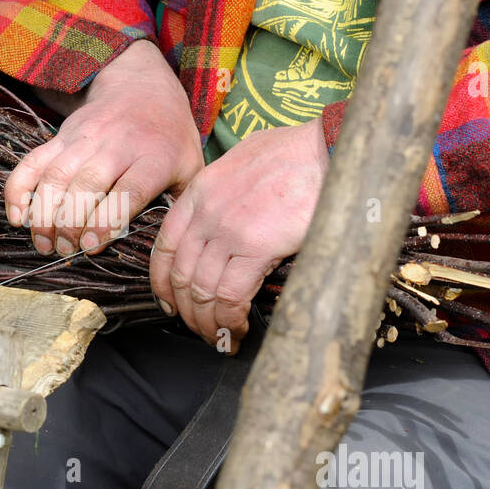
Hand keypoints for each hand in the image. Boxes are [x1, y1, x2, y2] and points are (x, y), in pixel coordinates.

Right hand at [5, 40, 202, 254]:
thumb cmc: (169, 137)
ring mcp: (84, 138)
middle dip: (70, 221)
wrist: (141, 84)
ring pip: (56, 174)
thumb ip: (182, 203)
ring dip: (44, 212)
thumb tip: (170, 248)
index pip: (129, 190)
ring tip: (44, 244)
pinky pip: (32, 162)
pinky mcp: (60, 136)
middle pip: (87, 183)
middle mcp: (117, 144)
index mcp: (155, 156)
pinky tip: (18, 218)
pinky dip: (19, 189)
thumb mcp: (192, 165)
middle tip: (65, 250)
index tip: (91, 247)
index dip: (107, 220)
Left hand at [149, 120, 329, 349]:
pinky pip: (231, 296)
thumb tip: (227, 212)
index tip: (169, 303)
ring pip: (202, 292)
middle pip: (181, 276)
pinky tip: (240, 329)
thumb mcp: (244, 159)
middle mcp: (206, 213)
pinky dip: (230, 320)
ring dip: (209, 324)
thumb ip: (225, 188)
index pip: (164, 246)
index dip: (162, 282)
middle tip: (202, 330)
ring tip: (222, 339)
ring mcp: (228, 230)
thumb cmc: (297, 153)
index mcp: (200, 192)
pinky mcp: (256, 247)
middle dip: (187, 312)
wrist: (327, 149)